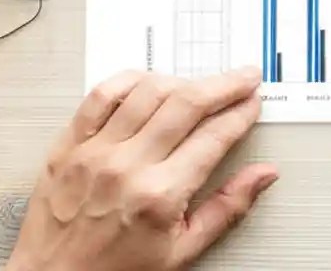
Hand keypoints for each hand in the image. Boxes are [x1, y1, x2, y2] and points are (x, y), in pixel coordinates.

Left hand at [6, 68, 275, 270]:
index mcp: (159, 196)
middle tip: (243, 78)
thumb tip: (262, 176)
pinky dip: (128, 80)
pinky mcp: (68, 145)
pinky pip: (100, 96)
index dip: (240, 114)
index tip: (252, 104)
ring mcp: (94, 152)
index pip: (213, 137)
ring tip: (199, 84)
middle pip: (186, 104)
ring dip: (182, 79)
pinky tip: (147, 81)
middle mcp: (127, 167)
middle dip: (224, 85)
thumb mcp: (182, 252)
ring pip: (147, 91)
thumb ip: (227, 208)